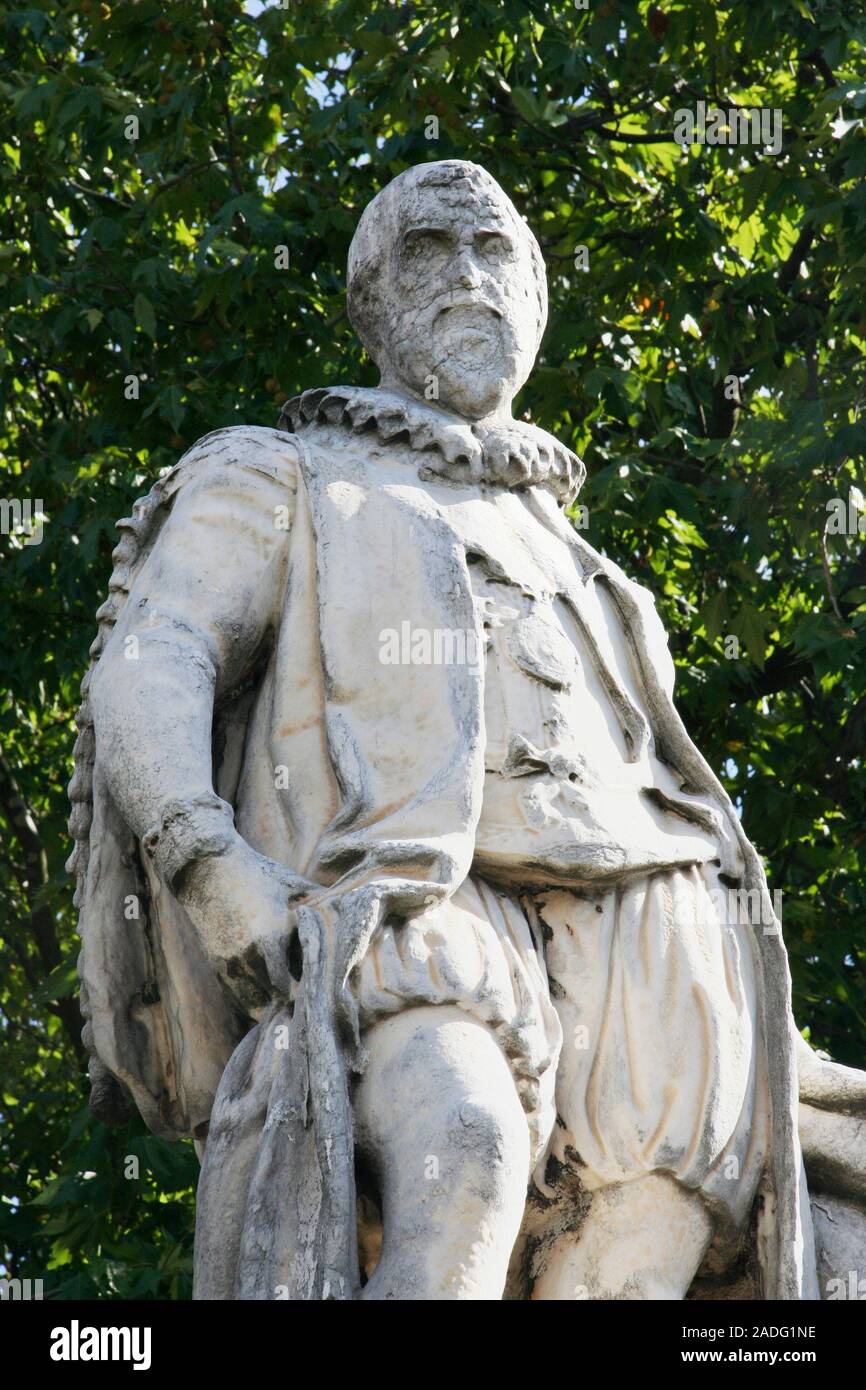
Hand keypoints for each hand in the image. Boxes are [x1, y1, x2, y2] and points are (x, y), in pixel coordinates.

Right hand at [175, 832, 317, 1012]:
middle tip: (315, 1005)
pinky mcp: (218, 966)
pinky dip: (255, 1001)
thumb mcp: (293, 886)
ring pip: (256, 1005)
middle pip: (278, 999)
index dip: (311, 993)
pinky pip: (239, 997)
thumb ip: (321, 903)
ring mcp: (230, 964)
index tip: (326, 994)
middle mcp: (249, 958)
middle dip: (296, 1002)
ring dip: (274, 1006)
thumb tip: (353, 912)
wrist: (207, 869)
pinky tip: (271, 998)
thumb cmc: (258, 874)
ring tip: (294, 1007)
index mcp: (272, 940)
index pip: (296, 986)